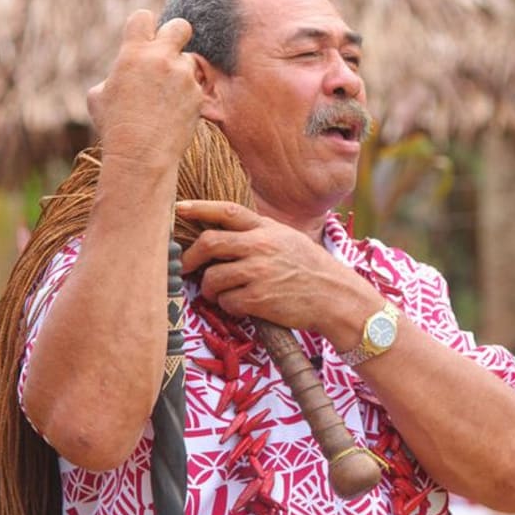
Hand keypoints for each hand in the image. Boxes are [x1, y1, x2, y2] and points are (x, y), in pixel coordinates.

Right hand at [87, 10, 200, 170]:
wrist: (141, 155)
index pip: (143, 17)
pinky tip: (175, 112)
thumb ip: (114, 75)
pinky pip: (196, 86)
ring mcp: (183, 76)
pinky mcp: (198, 94)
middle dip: (176, 35)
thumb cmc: (115, 127)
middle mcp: (161, 59)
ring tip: (166, 98)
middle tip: (168, 53)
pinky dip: (188, 96)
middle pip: (180, 26)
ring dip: (181, 73)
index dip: (144, 26)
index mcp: (132, 53)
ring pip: (189, 61)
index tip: (144, 39)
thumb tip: (120, 74)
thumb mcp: (98, 97)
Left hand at [176, 200, 380, 342]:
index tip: (178, 209)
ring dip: (209, 288)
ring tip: (219, 293)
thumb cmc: (310, 268)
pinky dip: (228, 306)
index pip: (227, 211)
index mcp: (267, 228)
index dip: (199, 208)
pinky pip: (227, 302)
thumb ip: (258, 233)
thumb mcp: (287, 239)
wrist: (335, 297)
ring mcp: (259, 272)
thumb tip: (223, 233)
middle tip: (185, 267)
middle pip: (209, 243)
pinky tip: (241, 306)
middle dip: (190, 257)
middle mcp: (261, 246)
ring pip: (212, 277)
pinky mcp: (259, 299)